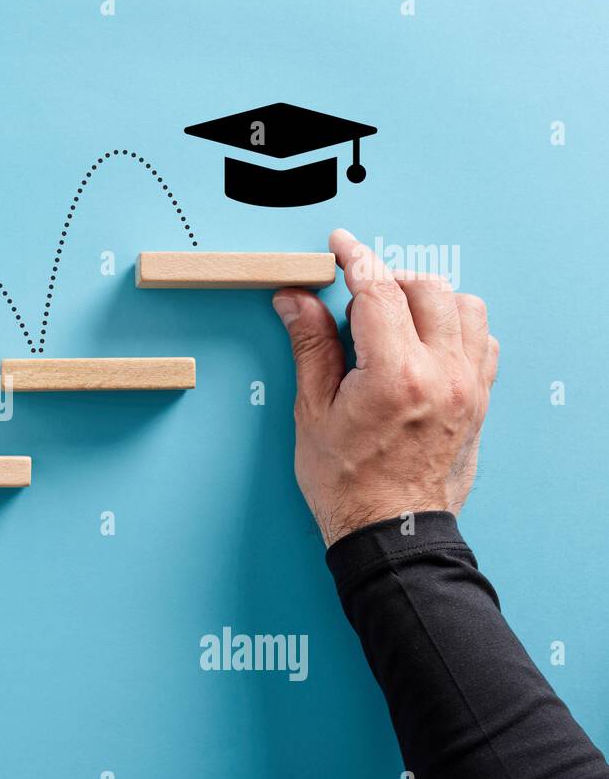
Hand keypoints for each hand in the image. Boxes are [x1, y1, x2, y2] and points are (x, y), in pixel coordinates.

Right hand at [272, 229, 499, 547]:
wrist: (390, 531)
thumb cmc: (347, 484)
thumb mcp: (313, 412)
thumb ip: (311, 346)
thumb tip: (297, 300)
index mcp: (394, 375)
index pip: (378, 290)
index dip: (355, 260)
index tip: (340, 247)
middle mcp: (442, 373)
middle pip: (425, 288)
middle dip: (388, 280)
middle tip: (356, 297)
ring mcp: (469, 386)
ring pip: (464, 306)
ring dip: (428, 299)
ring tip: (394, 320)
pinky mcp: (481, 398)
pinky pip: (482, 339)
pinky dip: (456, 327)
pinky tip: (424, 343)